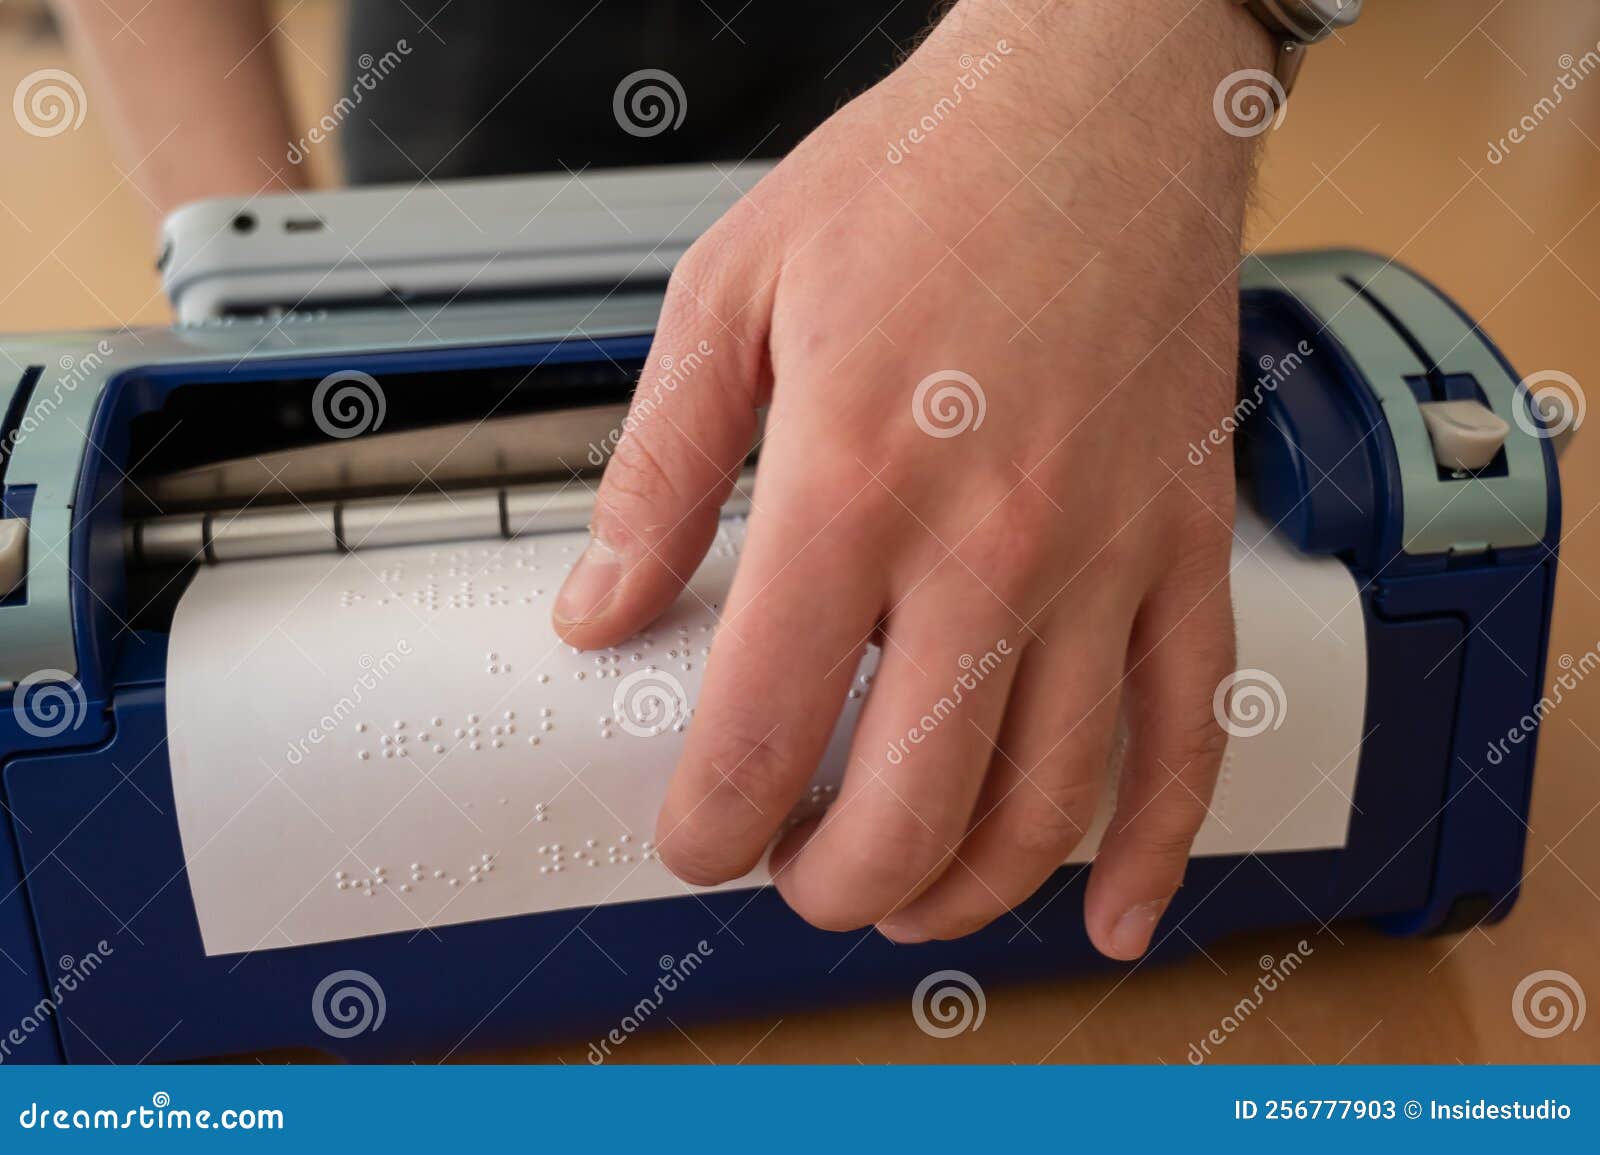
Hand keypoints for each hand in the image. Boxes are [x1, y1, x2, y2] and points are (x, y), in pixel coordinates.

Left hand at [554, 0, 1273, 958]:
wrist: (1100, 103)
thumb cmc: (922, 179)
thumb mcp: (732, 296)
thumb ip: (657, 472)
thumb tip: (599, 611)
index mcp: (852, 482)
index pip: (767, 728)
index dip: (712, 825)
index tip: (694, 841)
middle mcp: (992, 541)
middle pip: (914, 803)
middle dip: (833, 884)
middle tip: (792, 878)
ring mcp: (1106, 555)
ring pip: (1049, 799)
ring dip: (968, 890)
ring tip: (909, 904)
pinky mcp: (1186, 546)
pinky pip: (1194, 728)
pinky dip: (1160, 845)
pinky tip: (1117, 914)